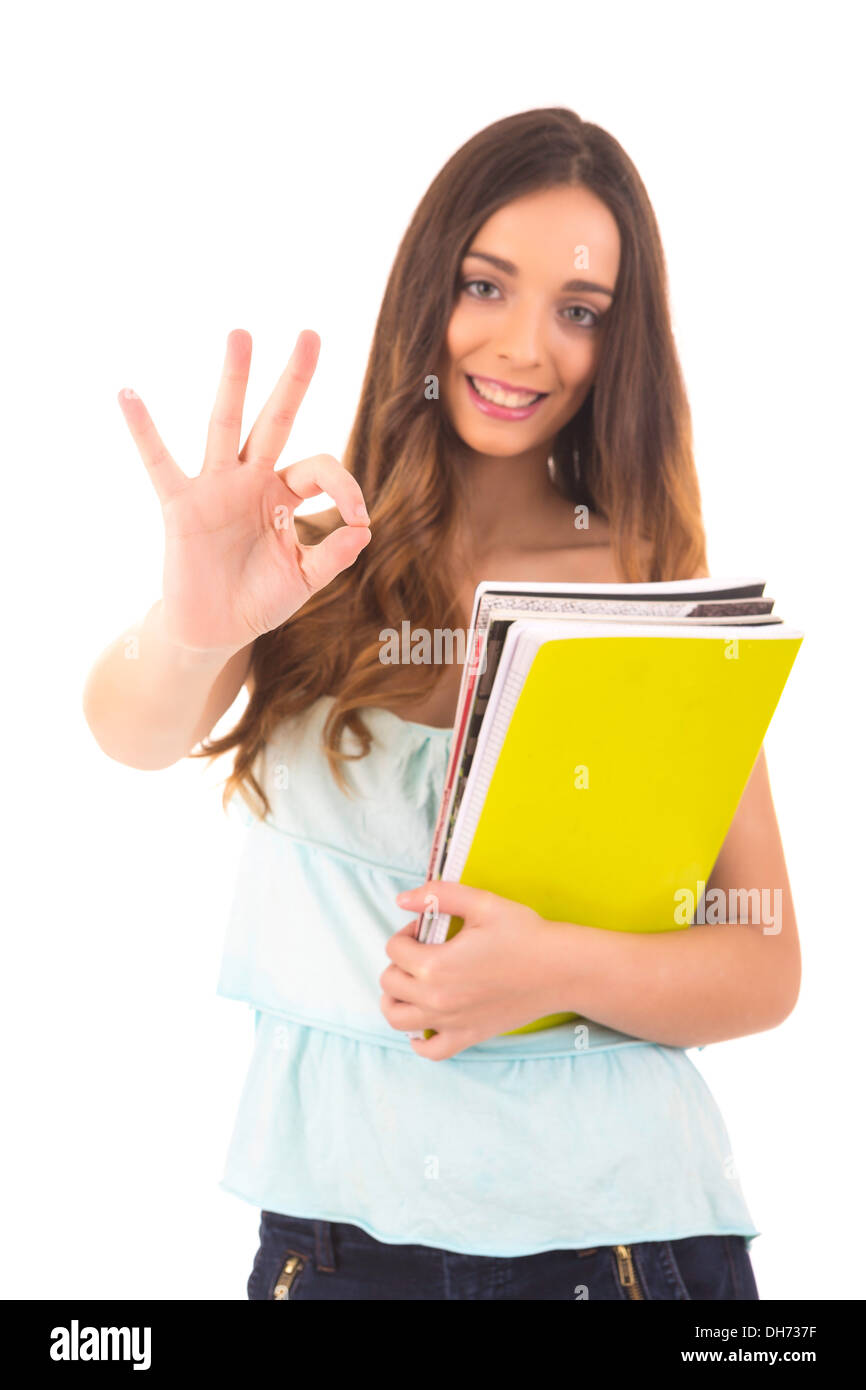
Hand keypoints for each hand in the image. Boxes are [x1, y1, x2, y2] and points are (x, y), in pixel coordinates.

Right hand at [117, 328, 371, 656]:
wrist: (214, 630)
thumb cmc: (259, 599)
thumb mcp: (303, 581)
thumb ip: (331, 557)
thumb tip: (363, 530)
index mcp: (287, 496)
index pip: (320, 470)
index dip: (346, 488)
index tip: (358, 518)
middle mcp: (253, 480)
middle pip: (277, 420)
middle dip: (294, 380)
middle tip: (311, 334)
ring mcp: (217, 488)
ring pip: (227, 425)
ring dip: (234, 381)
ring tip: (241, 335)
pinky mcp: (182, 505)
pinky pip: (160, 463)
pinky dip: (144, 430)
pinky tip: (128, 394)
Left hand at [380, 880, 570, 1059]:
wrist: (559, 970)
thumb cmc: (524, 933)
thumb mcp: (482, 902)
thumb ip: (438, 895)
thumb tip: (401, 899)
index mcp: (436, 965)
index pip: (394, 949)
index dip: (407, 932)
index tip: (427, 928)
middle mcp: (437, 999)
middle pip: (389, 982)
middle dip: (399, 961)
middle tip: (424, 950)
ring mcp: (451, 1022)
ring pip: (397, 1018)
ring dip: (395, 999)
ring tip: (413, 982)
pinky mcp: (468, 1036)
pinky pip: (429, 1051)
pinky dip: (417, 1039)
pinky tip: (424, 1020)